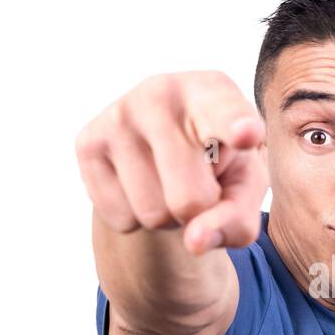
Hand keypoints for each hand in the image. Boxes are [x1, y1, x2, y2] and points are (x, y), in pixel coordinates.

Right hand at [75, 71, 267, 253]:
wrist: (164, 147)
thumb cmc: (220, 162)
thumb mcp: (244, 186)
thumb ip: (237, 217)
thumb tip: (195, 242)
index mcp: (215, 92)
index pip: (226, 114)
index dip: (237, 126)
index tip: (247, 133)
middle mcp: (163, 92)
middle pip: (191, 200)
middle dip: (199, 212)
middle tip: (200, 183)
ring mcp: (119, 114)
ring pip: (154, 214)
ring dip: (167, 217)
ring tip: (169, 180)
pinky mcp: (87, 143)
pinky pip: (121, 218)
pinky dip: (136, 219)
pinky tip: (141, 182)